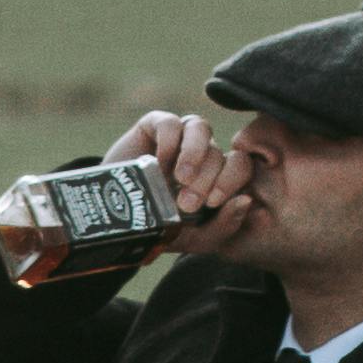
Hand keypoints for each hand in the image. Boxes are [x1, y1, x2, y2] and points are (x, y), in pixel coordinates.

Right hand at [115, 107, 245, 232]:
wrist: (116, 220)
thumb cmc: (161, 228)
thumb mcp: (195, 239)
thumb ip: (224, 226)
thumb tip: (246, 200)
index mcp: (218, 176)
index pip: (240, 164)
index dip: (231, 180)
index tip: (211, 203)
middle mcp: (202, 153)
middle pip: (218, 152)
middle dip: (206, 179)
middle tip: (187, 204)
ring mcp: (179, 138)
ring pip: (200, 128)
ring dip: (194, 154)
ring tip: (180, 178)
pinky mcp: (154, 126)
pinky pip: (171, 123)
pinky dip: (168, 143)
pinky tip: (158, 164)